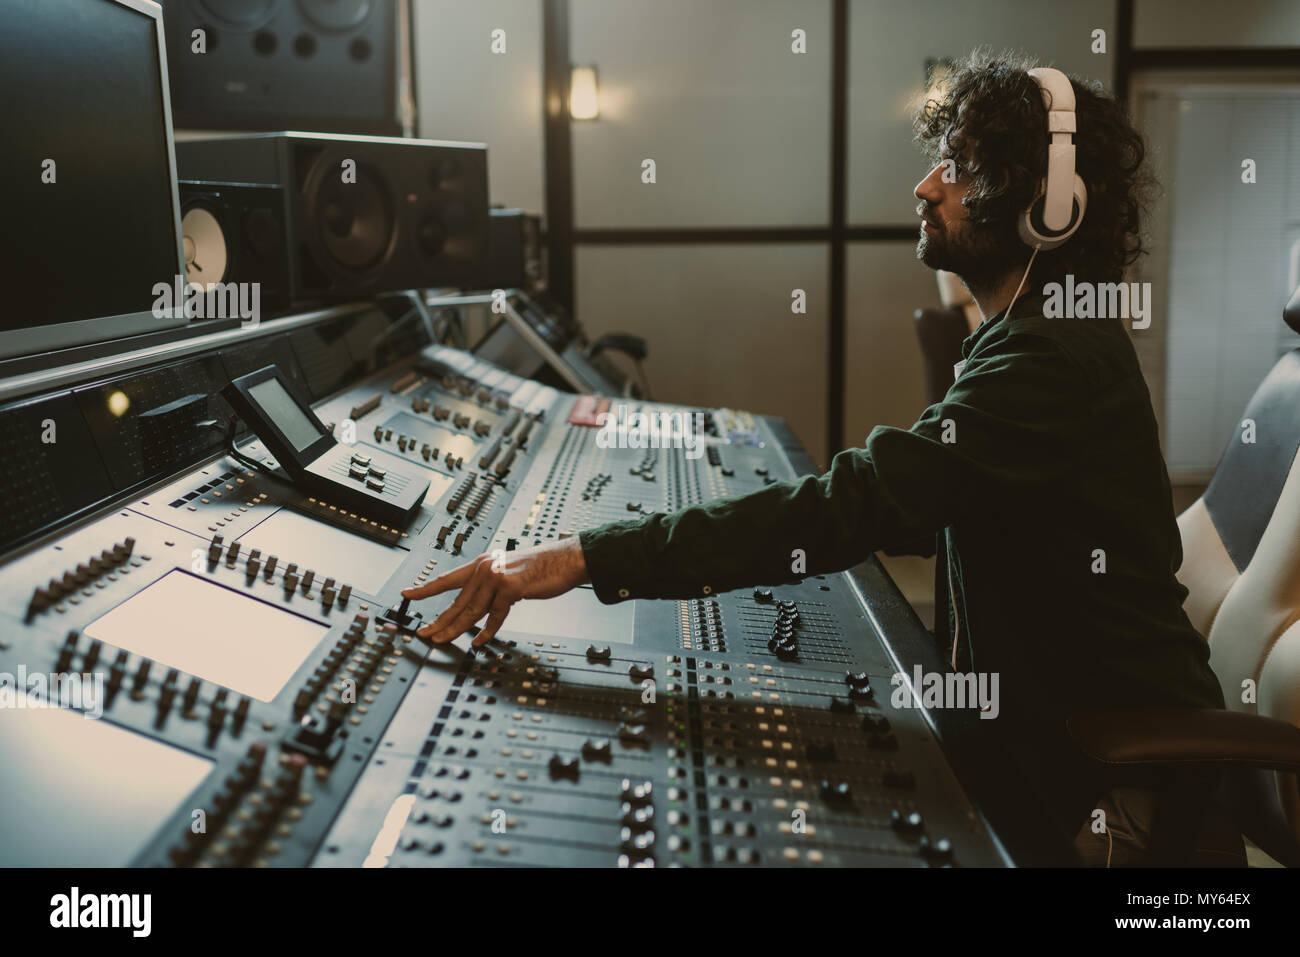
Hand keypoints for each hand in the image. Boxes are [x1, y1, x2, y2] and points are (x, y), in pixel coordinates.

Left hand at [400, 537, 589, 646]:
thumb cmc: (543, 567)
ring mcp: (496, 577)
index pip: (447, 578)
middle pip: (455, 600)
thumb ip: (494, 586)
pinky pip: (494, 616)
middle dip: (438, 619)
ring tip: (440, 640)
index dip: (425, 587)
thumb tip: (483, 604)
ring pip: (469, 610)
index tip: (407, 593)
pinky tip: (478, 641)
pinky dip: (486, 631)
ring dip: (453, 628)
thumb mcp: (511, 573)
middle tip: (423, 633)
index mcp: (483, 563)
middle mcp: (485, 568)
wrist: (567, 559)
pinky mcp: (510, 588)